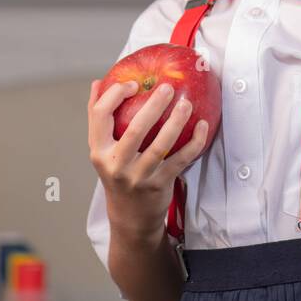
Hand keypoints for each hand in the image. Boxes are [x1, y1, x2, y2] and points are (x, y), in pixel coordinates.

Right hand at [86, 78, 208, 244]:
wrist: (130, 217)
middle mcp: (115, 165)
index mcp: (99, 151)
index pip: (99, 116)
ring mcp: (138, 177)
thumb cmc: (119, 173)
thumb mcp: (103, 151)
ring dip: (176, 121)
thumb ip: (100, 119)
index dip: (115, 95)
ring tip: (186, 103)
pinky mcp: (159, 186)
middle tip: (168, 87)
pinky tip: (202, 125)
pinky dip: (194, 142)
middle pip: (135, 129)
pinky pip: (181, 160)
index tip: (134, 84)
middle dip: (153, 105)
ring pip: (160, 145)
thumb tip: (98, 83)